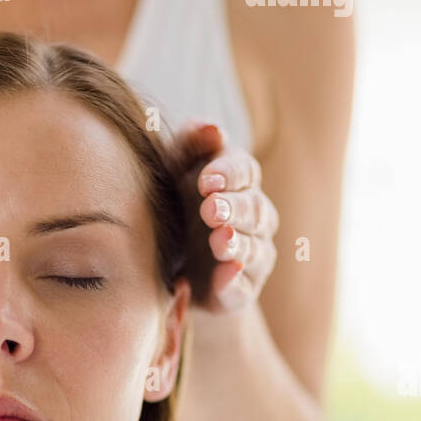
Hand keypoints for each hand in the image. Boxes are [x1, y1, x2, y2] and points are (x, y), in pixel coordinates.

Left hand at [170, 121, 278, 313]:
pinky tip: (224, 275)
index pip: (245, 171)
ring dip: (237, 244)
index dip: (229, 174)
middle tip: (211, 209)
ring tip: (219, 240)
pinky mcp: (240, 292)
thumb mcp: (170, 174)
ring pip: (254, 248)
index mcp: (237, 185)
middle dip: (234, 209)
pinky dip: (234, 282)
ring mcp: (251, 256)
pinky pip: (243, 288)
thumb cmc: (172, 209)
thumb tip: (212, 128)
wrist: (166, 271)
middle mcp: (253, 218)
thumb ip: (187, 147)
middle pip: (254, 209)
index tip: (206, 181)